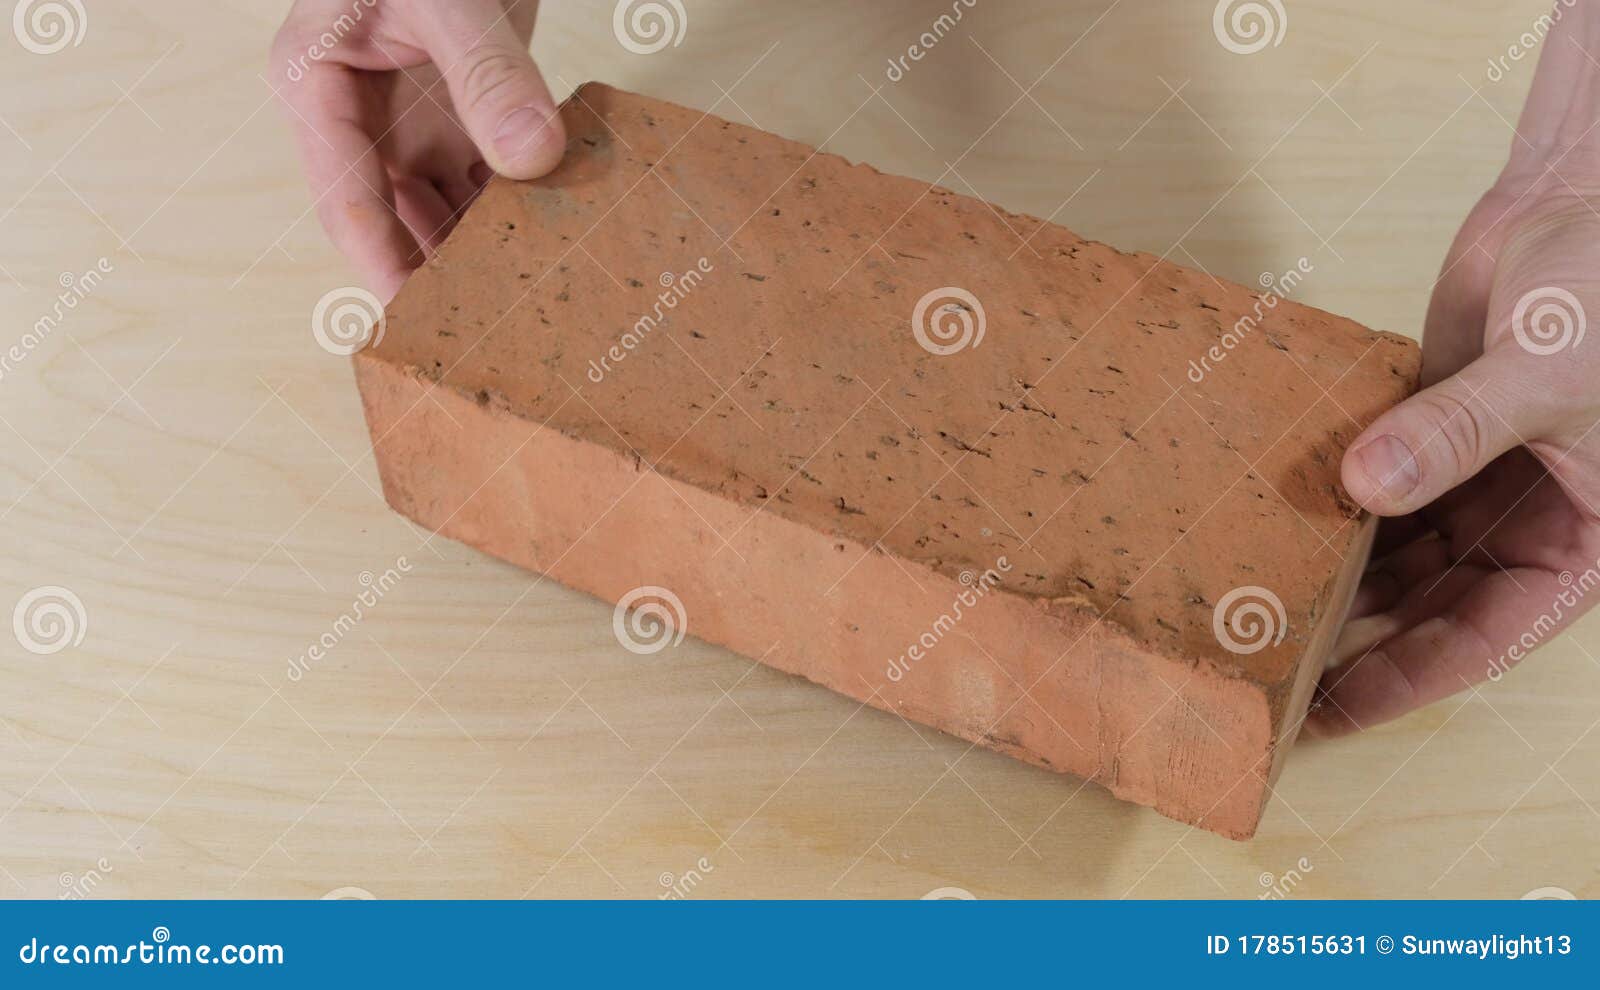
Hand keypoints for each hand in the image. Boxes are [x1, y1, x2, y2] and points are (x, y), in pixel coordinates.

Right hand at [271, 0, 564, 298]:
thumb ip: (490, 75)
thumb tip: (535, 160)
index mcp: (315, 83)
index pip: (343, 193)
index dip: (379, 258)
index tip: (413, 314)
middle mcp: (354, 116)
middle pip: (390, 218)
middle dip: (434, 273)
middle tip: (480, 333)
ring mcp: (406, 123)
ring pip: (439, 210)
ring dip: (480, 253)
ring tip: (525, 307)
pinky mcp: (458, 121)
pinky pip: (483, 184)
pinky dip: (515, 216)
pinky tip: (554, 251)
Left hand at [1308, 161, 1599, 734]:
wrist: (1584, 197)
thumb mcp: (1546, 373)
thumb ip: (1455, 433)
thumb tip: (1364, 487)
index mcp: (1582, 545)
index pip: (1484, 639)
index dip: (1405, 681)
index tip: (1326, 711)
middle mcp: (1526, 525)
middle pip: (1429, 609)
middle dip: (1354, 639)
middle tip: (1264, 667)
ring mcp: (1475, 481)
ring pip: (1396, 556)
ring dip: (1335, 576)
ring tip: (1254, 605)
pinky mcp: (1430, 435)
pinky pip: (1376, 489)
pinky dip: (1332, 507)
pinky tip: (1270, 527)